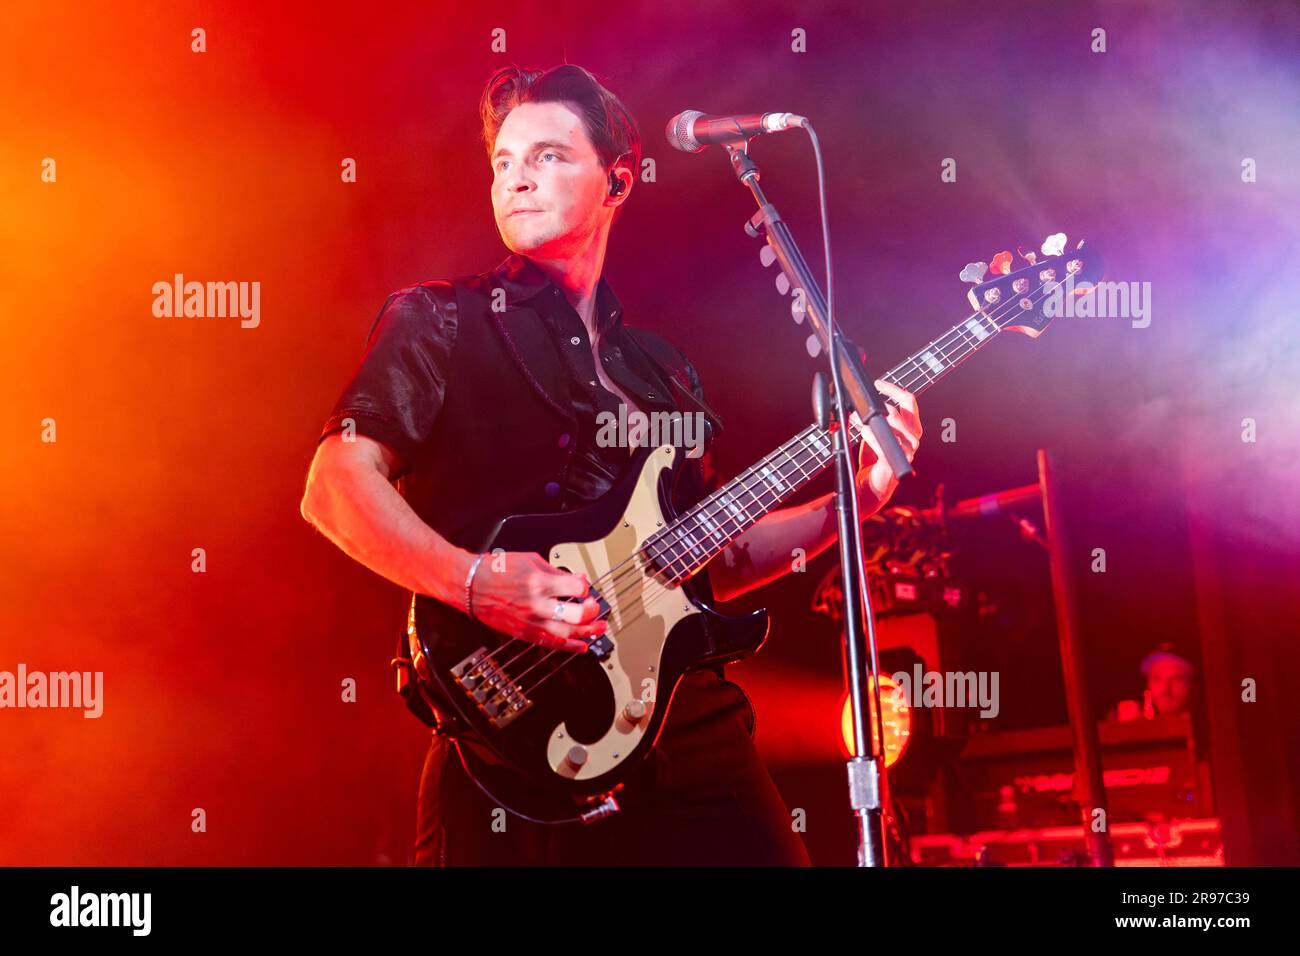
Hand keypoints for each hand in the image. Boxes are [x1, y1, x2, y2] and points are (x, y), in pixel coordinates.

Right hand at [463, 551, 605, 652]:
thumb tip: (577, 580)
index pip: (576, 588)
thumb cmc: (496, 570)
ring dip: (587, 632)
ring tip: (599, 628)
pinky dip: (569, 646)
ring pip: (567, 633)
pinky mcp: (524, 633)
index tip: (584, 586)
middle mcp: (536, 604)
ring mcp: (530, 621)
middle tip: (595, 607)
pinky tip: (582, 646)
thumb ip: (556, 571)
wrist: (470, 586)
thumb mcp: (530, 560)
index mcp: (538, 582)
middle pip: (575, 615)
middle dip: (591, 612)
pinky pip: (551, 643)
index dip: (585, 587)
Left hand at [849, 379, 921, 513]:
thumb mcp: (873, 434)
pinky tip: (861, 430)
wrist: (868, 488)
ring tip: (856, 419)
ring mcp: (907, 452)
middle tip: (859, 406)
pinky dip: (870, 435)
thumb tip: (858, 400)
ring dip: (872, 420)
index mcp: (911, 429)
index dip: (894, 389)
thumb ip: (872, 418)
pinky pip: (884, 443)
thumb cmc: (872, 460)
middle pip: (902, 413)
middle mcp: (913, 440)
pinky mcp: (895, 463)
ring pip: (894, 426)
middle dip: (880, 407)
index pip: (909, 402)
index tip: (877, 383)